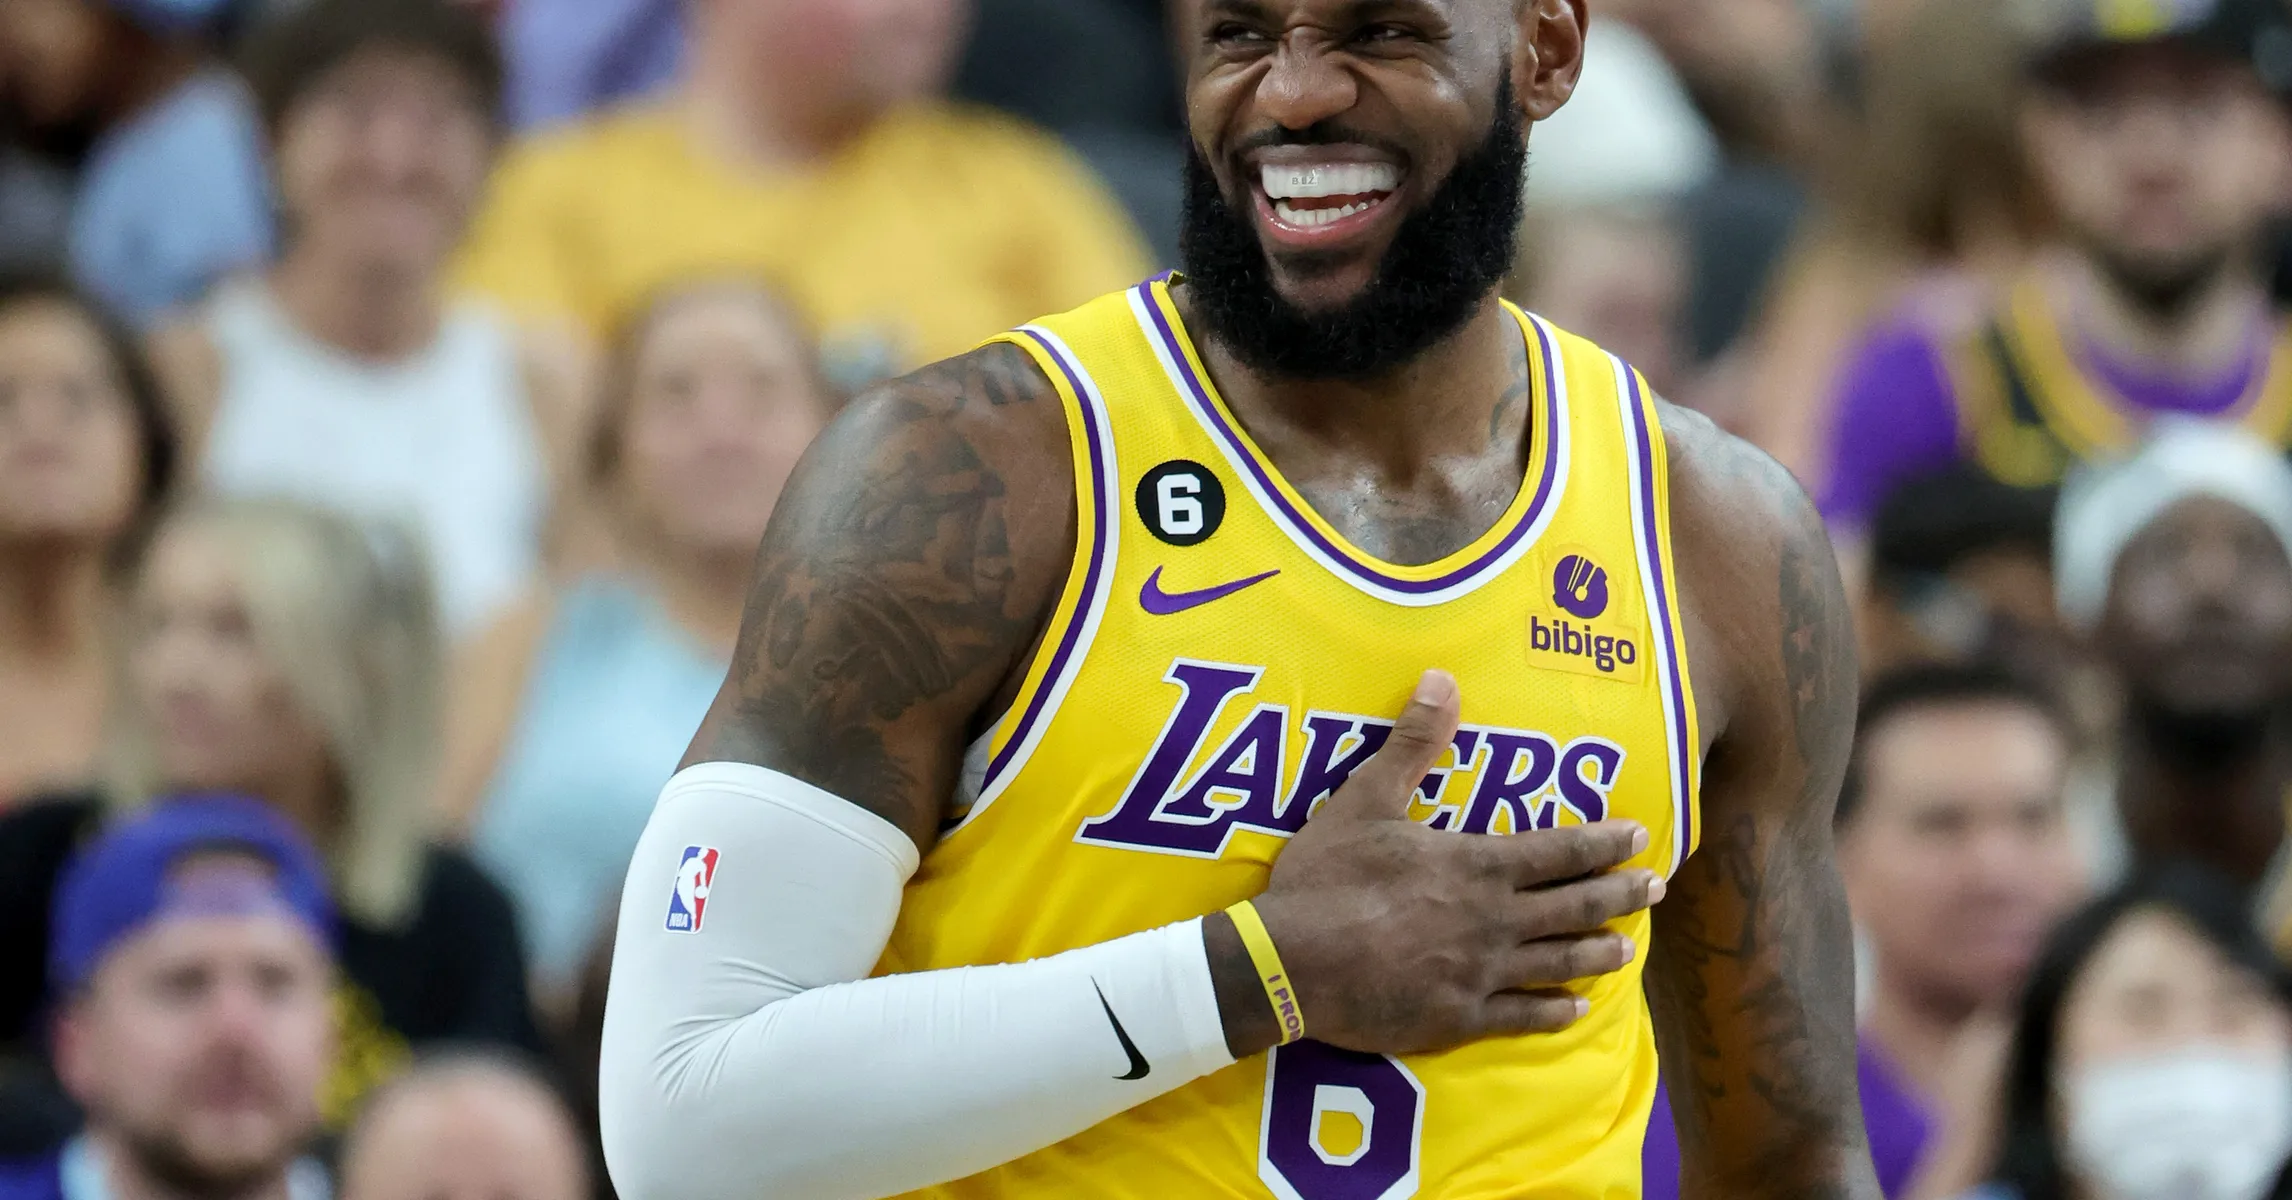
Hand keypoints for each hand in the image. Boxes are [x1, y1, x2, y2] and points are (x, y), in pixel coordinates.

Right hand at [1208, 670, 1662, 1057]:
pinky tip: (1574, 1011)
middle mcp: (1493, 920)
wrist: (1289, 964)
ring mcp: (1480, 974)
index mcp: (1475, 865)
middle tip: (1657, 889)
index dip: (1603, 842)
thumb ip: (1413, 743)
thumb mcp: (1364, 799)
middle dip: (1620, 895)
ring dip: (1598, 953)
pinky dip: (1553, 1013)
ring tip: (1628, 949)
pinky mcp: (1457, 1018)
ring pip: (1557, 962)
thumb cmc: (1328, 879)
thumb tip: (1443, 678)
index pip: (1557, 850)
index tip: (1640, 837)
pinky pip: (1520, 1018)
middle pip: (1573, 906)